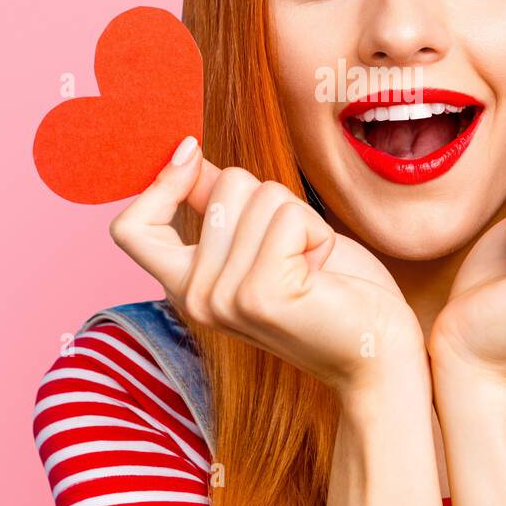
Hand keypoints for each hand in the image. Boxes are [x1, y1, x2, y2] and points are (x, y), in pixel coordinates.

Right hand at [108, 136, 425, 399]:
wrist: (375, 352)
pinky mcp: (261, 295)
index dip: (160, 183)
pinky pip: (289, 215)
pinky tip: (321, 273)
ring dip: (302, 219)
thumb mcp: (261, 240)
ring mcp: (223, 300)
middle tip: (295, 252)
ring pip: (261, 194)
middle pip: (223, 185)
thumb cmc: (329, 291)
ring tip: (310, 265)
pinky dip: (318, 232)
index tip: (192, 155)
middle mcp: (194, 299)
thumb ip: (216, 204)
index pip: (130, 228)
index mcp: (185, 287)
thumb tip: (186, 153)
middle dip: (274, 200)